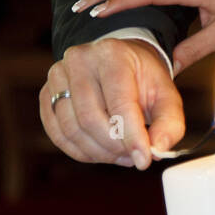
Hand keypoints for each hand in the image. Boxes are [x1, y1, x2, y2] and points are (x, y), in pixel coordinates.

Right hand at [40, 38, 183, 167]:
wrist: (118, 62)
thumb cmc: (142, 79)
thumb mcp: (165, 94)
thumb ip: (169, 123)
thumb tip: (157, 150)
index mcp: (113, 54)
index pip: (120, 102)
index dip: (132, 136)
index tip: (144, 160)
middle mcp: (80, 60)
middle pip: (91, 119)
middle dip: (114, 147)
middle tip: (132, 157)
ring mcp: (58, 76)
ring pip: (72, 130)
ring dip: (99, 152)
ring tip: (121, 154)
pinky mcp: (46, 94)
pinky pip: (58, 134)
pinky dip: (80, 151)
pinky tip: (100, 152)